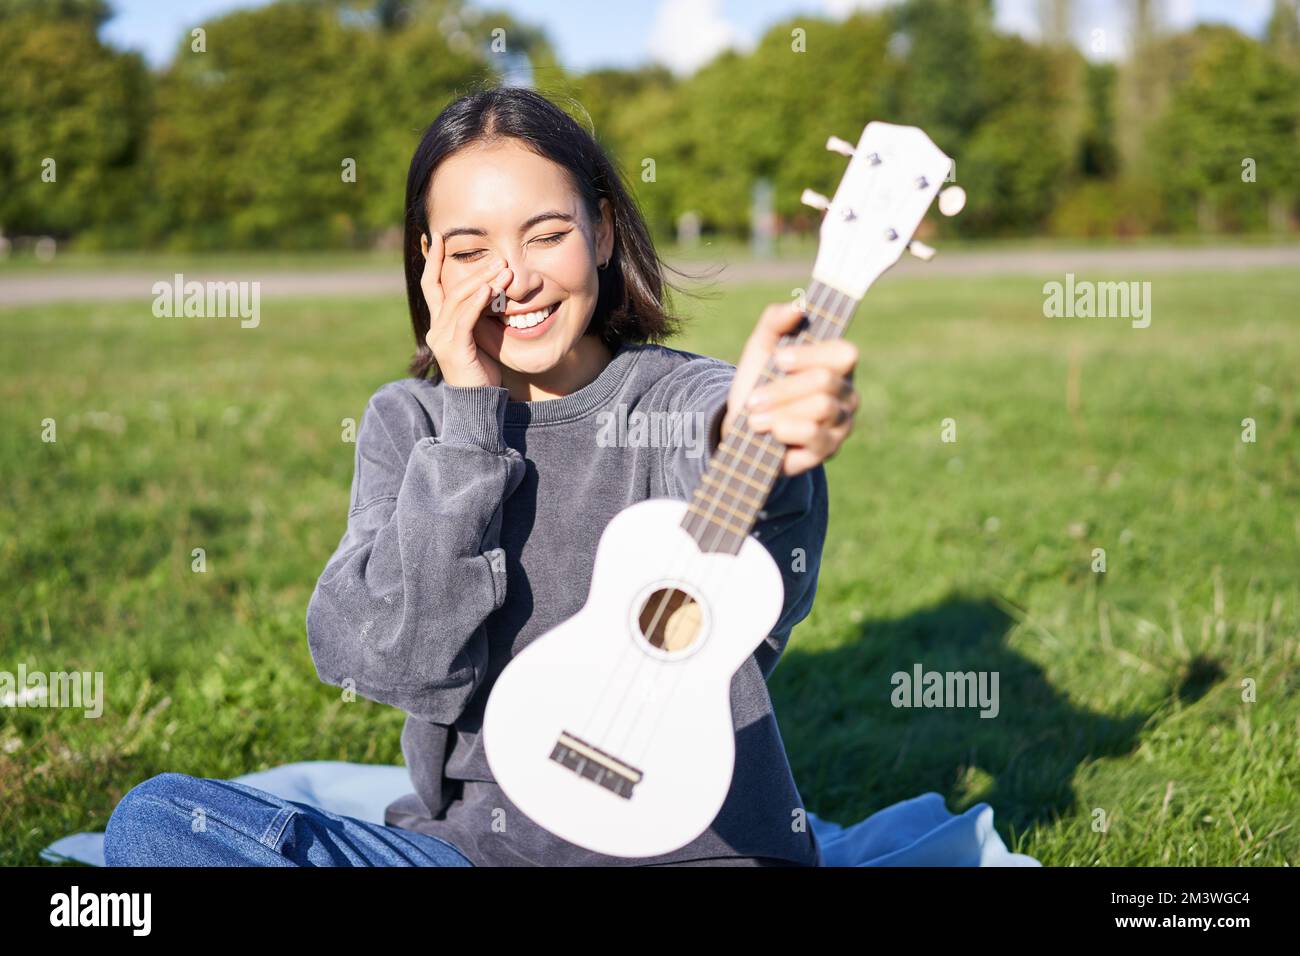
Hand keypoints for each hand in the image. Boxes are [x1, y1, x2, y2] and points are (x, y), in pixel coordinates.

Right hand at [420, 231, 509, 387]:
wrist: (478, 405)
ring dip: (481, 280)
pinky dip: (476, 301)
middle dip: (470, 268)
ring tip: (502, 268)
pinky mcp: (455, 349)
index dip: (434, 261)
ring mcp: (442, 339)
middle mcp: (435, 328)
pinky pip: (465, 319)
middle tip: (495, 255)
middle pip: (447, 288)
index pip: (432, 285)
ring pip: (458, 300)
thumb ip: (477, 315)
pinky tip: (488, 289)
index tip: (439, 237)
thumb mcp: (479, 337)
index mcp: (439, 324)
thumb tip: (490, 289)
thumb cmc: (482, 371)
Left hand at [720, 301, 859, 475]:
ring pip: (821, 408)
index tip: (778, 359)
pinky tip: (771, 433)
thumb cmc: (759, 383)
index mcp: (836, 364)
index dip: (811, 355)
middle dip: (783, 390)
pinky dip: (788, 431)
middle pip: (825, 381)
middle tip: (753, 399)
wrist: (743, 429)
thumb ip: (775, 322)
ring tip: (754, 420)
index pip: (844, 353)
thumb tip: (797, 306)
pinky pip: (816, 437)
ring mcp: (842, 423)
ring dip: (781, 411)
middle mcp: (846, 392)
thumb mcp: (760, 348)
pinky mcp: (829, 448)